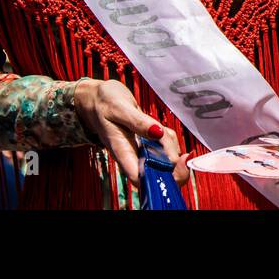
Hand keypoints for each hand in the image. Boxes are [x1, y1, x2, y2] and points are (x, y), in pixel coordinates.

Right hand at [72, 78, 190, 184]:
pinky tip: (160, 128)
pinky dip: (170, 139)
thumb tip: (158, 133)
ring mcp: (141, 152)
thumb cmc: (104, 103)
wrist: (97, 99)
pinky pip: (166, 147)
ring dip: (172, 147)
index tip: (177, 162)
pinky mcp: (148, 144)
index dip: (161, 178)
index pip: (141, 178)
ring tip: (159, 128)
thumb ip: (138, 121)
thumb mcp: (119, 108)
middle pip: (158, 175)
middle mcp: (133, 157)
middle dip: (175, 165)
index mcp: (122, 153)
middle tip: (181, 151)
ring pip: (166, 159)